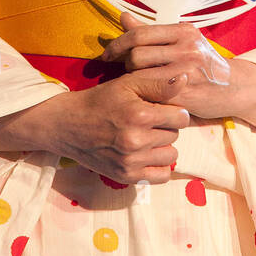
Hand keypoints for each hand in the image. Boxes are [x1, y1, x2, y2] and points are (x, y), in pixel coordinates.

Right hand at [21, 67, 190, 183]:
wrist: (67, 125)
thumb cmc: (100, 100)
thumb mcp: (127, 84)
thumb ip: (159, 83)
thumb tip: (187, 78)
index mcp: (139, 115)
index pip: (181, 117)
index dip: (173, 111)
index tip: (161, 109)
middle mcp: (136, 141)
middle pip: (175, 135)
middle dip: (165, 127)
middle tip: (146, 122)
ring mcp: (131, 162)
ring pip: (171, 155)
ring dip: (162, 146)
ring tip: (145, 137)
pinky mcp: (126, 176)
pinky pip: (162, 176)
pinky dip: (158, 166)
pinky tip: (146, 154)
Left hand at [101, 12, 255, 136]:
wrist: (236, 87)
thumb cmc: (203, 65)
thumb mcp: (182, 42)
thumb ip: (151, 33)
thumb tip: (123, 17)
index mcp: (183, 32)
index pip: (139, 34)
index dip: (117, 45)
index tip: (108, 55)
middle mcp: (187, 48)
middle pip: (136, 55)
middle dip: (125, 65)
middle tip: (126, 73)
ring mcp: (187, 71)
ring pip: (142, 74)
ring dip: (133, 81)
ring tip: (138, 84)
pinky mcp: (186, 94)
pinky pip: (152, 94)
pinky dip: (144, 96)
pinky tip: (144, 99)